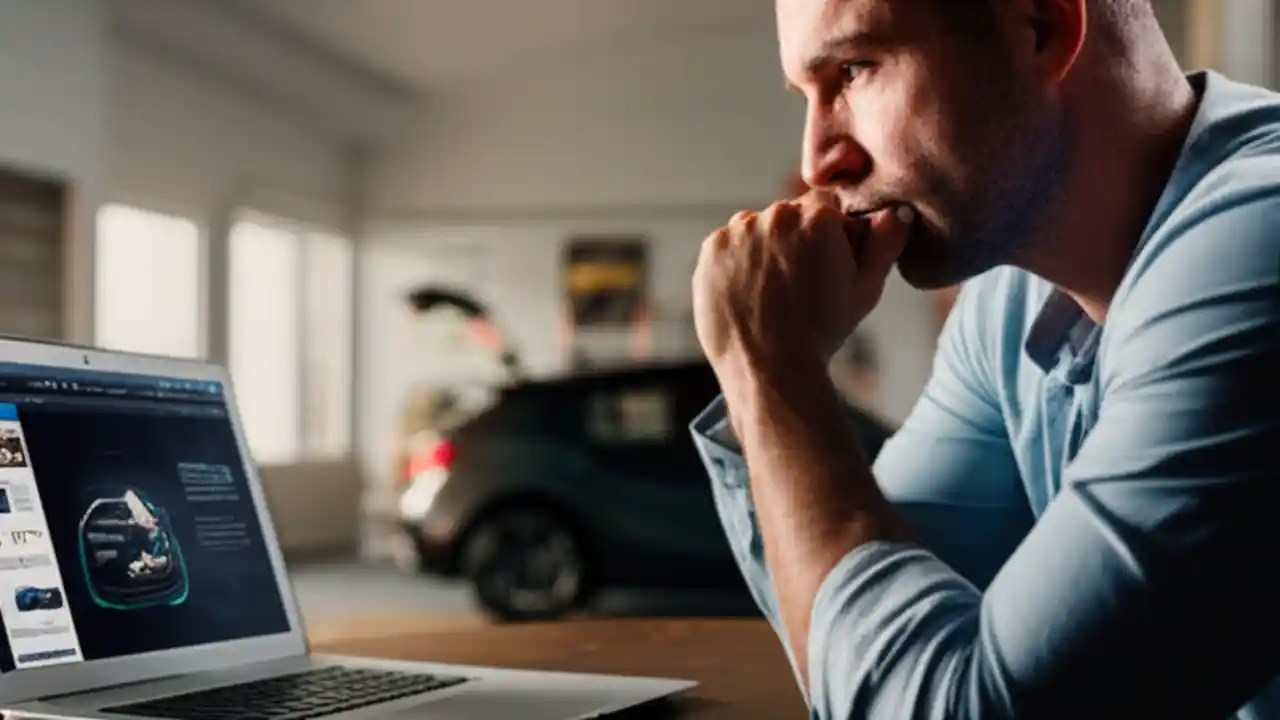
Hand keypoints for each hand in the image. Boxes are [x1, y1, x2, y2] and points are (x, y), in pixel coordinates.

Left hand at [692, 192, 910, 379]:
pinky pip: (728, 245)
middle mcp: (776, 216)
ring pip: (756, 228)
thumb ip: (885, 243)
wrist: (769, 367)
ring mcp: (739, 232)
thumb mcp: (865, 289)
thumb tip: (896, 212)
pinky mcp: (711, 250)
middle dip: (795, 240)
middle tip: (797, 283)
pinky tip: (748, 292)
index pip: (826, 204)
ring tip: (771, 291)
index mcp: (818, 218)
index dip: (828, 233)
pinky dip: (736, 262)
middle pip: (789, 216)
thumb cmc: (821, 331)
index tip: (823, 262)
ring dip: (763, 248)